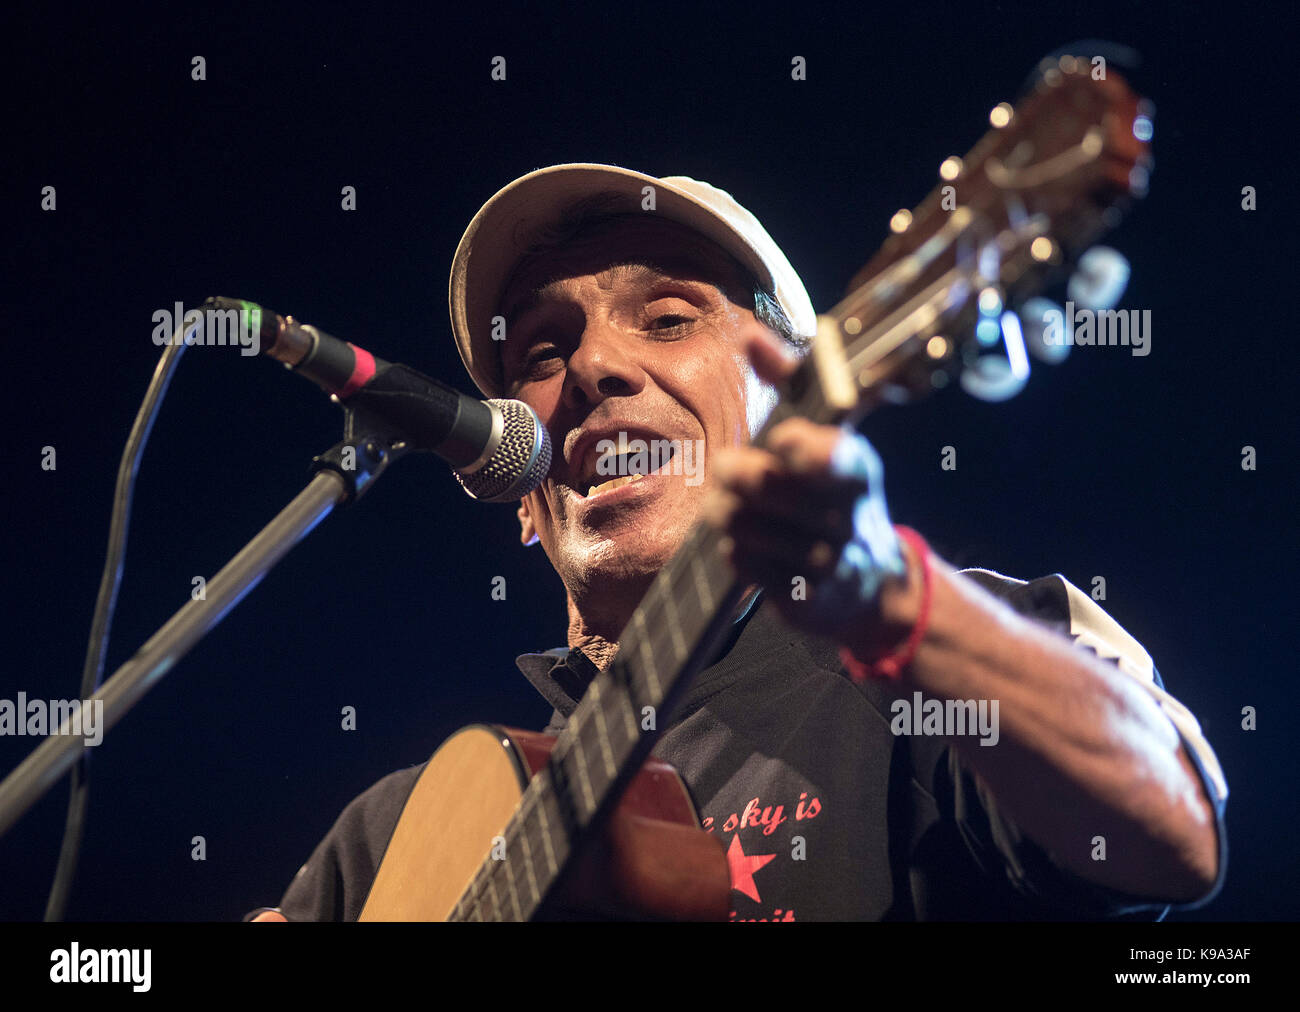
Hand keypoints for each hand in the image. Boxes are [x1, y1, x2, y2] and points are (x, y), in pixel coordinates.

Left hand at [704, 331, 909, 649]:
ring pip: (742, 523)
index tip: (781, 442)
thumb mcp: (827, 438)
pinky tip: (748, 543)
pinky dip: (734, 549)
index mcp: (857, 468)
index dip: (799, 447)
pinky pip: (740, 562)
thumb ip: (788, 386)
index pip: (829, 455)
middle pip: (765, 485)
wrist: (870, 588)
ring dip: (724, 511)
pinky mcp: (803, 599)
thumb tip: (751, 336)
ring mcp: (827, 562)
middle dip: (733, 473)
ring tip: (728, 506)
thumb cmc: (834, 497)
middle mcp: (847, 516)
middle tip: (727, 468)